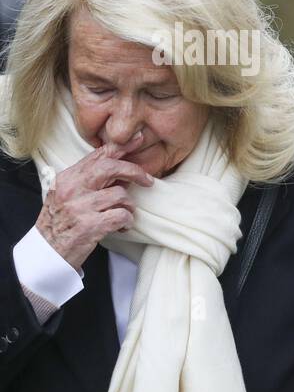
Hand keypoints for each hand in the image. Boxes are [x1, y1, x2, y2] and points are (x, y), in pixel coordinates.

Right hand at [35, 132, 152, 271]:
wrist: (48, 251)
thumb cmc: (63, 221)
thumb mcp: (69, 194)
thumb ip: (90, 179)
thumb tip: (120, 166)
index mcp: (68, 178)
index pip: (97, 156)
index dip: (121, 147)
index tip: (138, 140)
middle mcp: (72, 190)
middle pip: (110, 168)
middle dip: (133, 171)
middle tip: (147, 180)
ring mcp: (80, 207)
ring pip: (121, 195)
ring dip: (128, 206)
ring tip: (122, 214)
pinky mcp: (90, 226)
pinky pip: (122, 216)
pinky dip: (127, 222)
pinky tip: (121, 227)